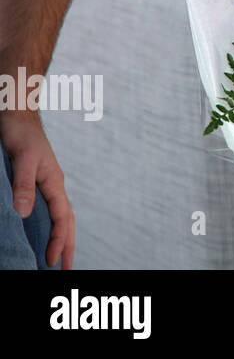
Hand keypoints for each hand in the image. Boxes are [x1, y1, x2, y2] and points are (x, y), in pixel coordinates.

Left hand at [0, 111, 73, 268]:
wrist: (17, 112)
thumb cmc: (20, 133)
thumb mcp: (21, 159)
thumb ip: (23, 185)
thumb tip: (23, 214)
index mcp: (54, 182)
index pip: (61, 218)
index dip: (58, 240)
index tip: (52, 262)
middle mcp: (54, 185)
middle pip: (67, 220)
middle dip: (67, 244)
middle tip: (65, 269)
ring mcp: (47, 182)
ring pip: (60, 215)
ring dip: (61, 236)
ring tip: (59, 256)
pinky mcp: (37, 180)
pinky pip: (49, 208)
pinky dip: (51, 224)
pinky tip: (42, 229)